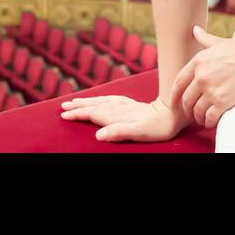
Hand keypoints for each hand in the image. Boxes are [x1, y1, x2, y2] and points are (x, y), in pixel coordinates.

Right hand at [59, 95, 188, 142]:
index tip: (63, 115)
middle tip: (62, 106)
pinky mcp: (131, 105)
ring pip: (100, 101)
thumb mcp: (138, 132)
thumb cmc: (156, 128)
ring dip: (86, 101)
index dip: (77, 114)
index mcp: (116, 115)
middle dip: (78, 106)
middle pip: (93, 105)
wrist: (172, 114)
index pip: (91, 113)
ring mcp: (124, 105)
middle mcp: (118, 108)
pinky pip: (110, 100)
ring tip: (75, 101)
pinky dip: (100, 99)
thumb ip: (118, 132)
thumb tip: (98, 135)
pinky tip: (100, 100)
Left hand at [167, 25, 234, 128]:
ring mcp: (211, 89)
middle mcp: (201, 76)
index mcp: (197, 61)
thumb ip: (204, 39)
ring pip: (196, 111)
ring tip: (202, 119)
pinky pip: (209, 117)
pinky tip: (211, 122)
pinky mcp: (223, 101)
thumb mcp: (218, 42)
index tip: (175, 103)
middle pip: (186, 100)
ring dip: (198, 118)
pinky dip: (209, 122)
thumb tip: (194, 29)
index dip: (174, 96)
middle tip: (191, 114)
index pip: (178, 82)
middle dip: (187, 110)